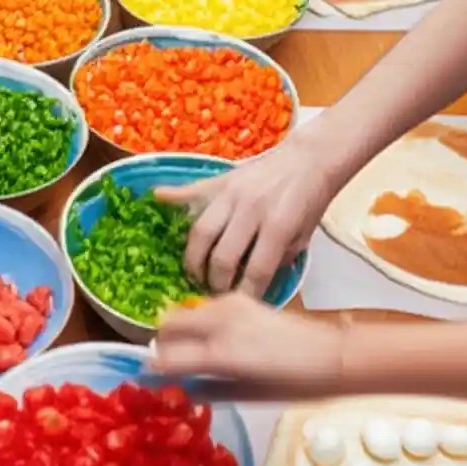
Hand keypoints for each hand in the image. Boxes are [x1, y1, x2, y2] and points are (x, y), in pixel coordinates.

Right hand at [151, 293, 343, 398]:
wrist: (332, 355)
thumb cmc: (294, 384)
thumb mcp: (248, 395)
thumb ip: (207, 389)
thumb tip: (178, 390)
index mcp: (221, 355)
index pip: (166, 358)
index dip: (152, 370)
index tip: (149, 380)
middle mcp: (220, 323)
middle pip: (167, 324)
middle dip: (161, 344)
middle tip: (168, 364)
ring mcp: (230, 306)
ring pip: (184, 312)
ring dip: (179, 330)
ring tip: (191, 351)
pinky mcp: (240, 298)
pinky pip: (204, 307)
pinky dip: (198, 321)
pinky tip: (214, 338)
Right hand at [153, 130, 335, 296]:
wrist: (310, 159)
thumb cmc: (308, 201)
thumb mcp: (302, 237)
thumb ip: (276, 260)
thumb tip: (250, 283)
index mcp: (278, 225)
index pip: (256, 271)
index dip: (245, 293)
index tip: (238, 305)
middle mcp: (251, 209)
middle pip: (222, 257)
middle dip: (216, 283)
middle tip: (215, 291)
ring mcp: (232, 193)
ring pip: (201, 233)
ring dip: (195, 260)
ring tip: (196, 273)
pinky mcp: (220, 180)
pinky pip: (191, 190)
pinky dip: (172, 195)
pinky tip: (157, 199)